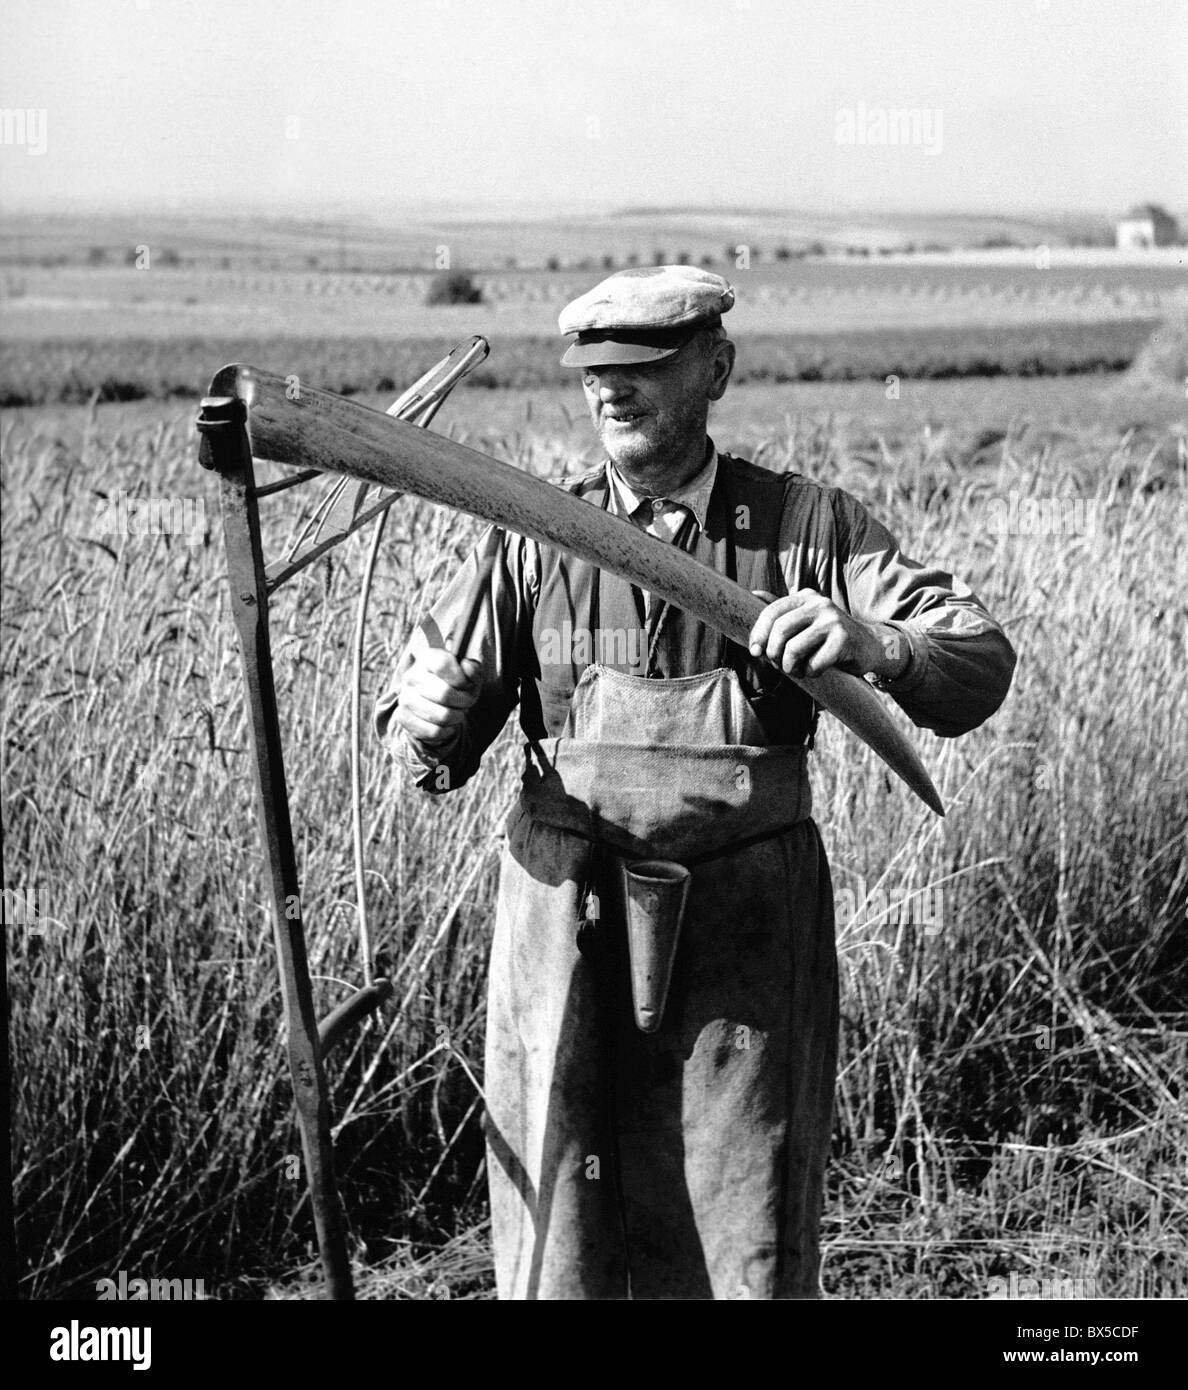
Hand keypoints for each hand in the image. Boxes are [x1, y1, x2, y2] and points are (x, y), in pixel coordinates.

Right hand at [392, 648, 480, 749]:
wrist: (434, 703)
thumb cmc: (455, 685)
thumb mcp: (469, 676)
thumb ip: (473, 669)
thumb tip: (467, 666)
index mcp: (427, 658)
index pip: (442, 664)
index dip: (460, 678)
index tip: (465, 684)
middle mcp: (412, 676)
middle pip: (445, 694)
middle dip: (463, 702)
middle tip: (466, 702)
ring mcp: (405, 697)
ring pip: (442, 716)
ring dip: (456, 717)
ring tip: (456, 712)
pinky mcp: (403, 717)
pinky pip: (433, 731)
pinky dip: (446, 731)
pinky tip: (446, 724)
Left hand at [748, 590, 902, 680]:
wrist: (869, 645)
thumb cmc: (828, 637)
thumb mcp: (805, 619)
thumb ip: (782, 611)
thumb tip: (753, 594)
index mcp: (805, 597)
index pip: (771, 612)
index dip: (758, 634)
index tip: (755, 652)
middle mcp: (819, 604)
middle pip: (780, 631)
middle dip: (774, 654)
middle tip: (781, 665)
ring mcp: (833, 620)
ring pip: (794, 649)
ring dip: (791, 668)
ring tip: (798, 670)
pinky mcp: (843, 639)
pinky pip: (814, 664)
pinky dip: (811, 673)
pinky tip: (817, 669)